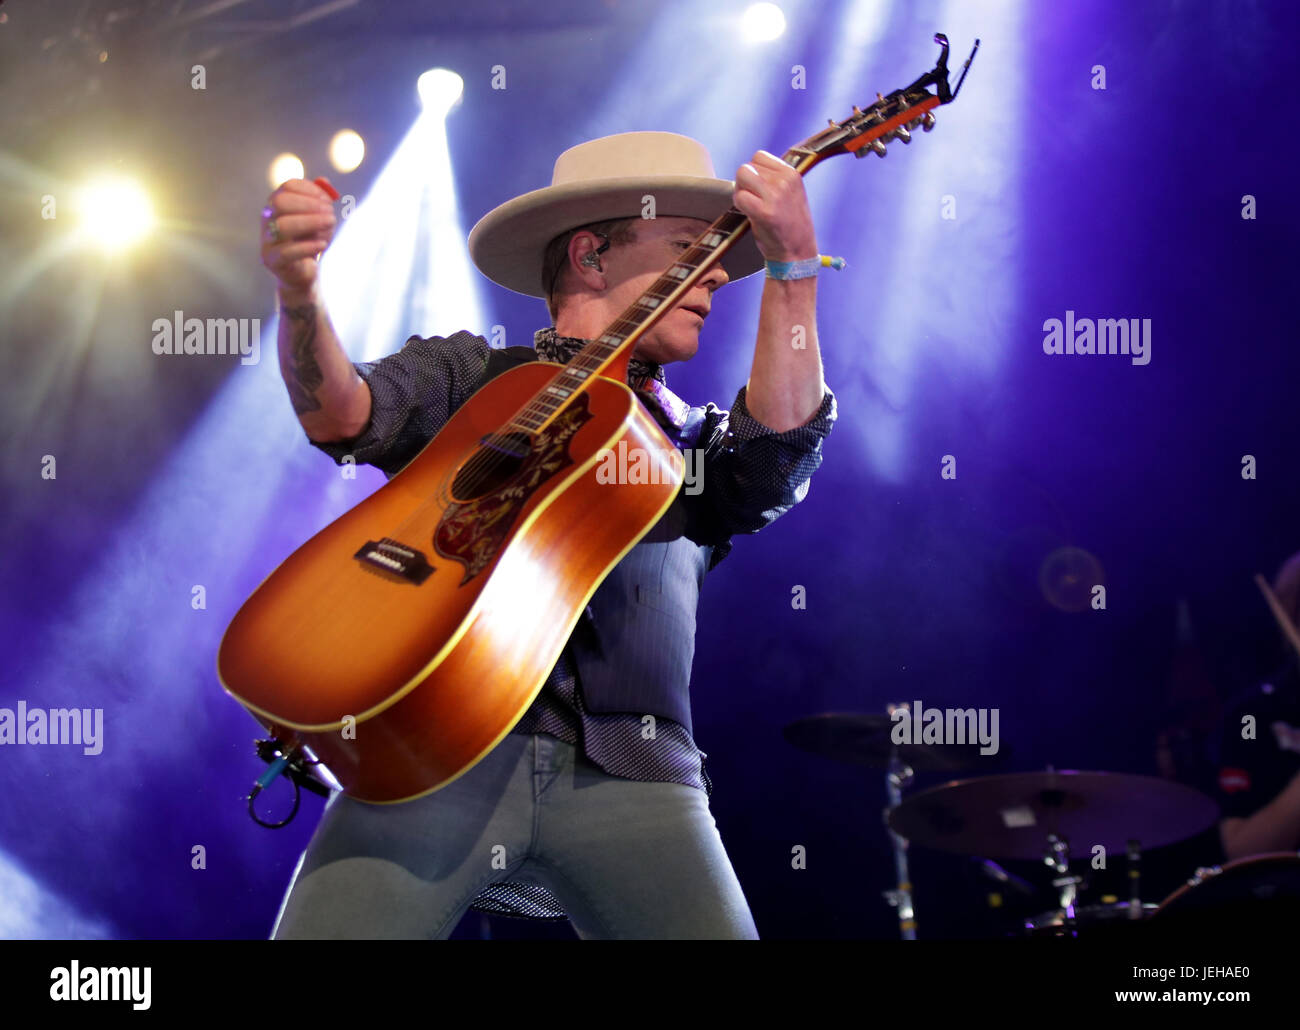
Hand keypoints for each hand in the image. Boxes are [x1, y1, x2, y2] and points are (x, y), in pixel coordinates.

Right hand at [260, 178, 337, 297]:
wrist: (303, 273)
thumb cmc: (310, 241)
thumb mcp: (319, 219)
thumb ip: (321, 200)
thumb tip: (325, 182)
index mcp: (277, 205)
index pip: (287, 187)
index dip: (309, 190)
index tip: (328, 200)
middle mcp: (267, 219)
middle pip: (280, 203)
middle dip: (309, 206)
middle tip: (331, 214)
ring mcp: (267, 240)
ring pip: (282, 226)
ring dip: (311, 223)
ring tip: (330, 225)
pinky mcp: (272, 260)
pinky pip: (287, 252)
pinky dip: (308, 246)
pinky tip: (323, 244)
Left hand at [732, 151, 816, 262]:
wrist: (797, 254)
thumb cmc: (789, 225)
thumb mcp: (790, 194)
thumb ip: (774, 178)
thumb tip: (751, 168)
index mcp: (792, 174)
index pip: (759, 156)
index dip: (754, 172)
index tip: (759, 189)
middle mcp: (785, 181)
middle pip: (747, 167)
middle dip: (744, 183)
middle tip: (753, 200)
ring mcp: (775, 195)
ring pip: (741, 177)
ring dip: (740, 192)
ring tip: (751, 207)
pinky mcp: (765, 212)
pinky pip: (739, 197)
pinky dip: (739, 205)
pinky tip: (750, 214)